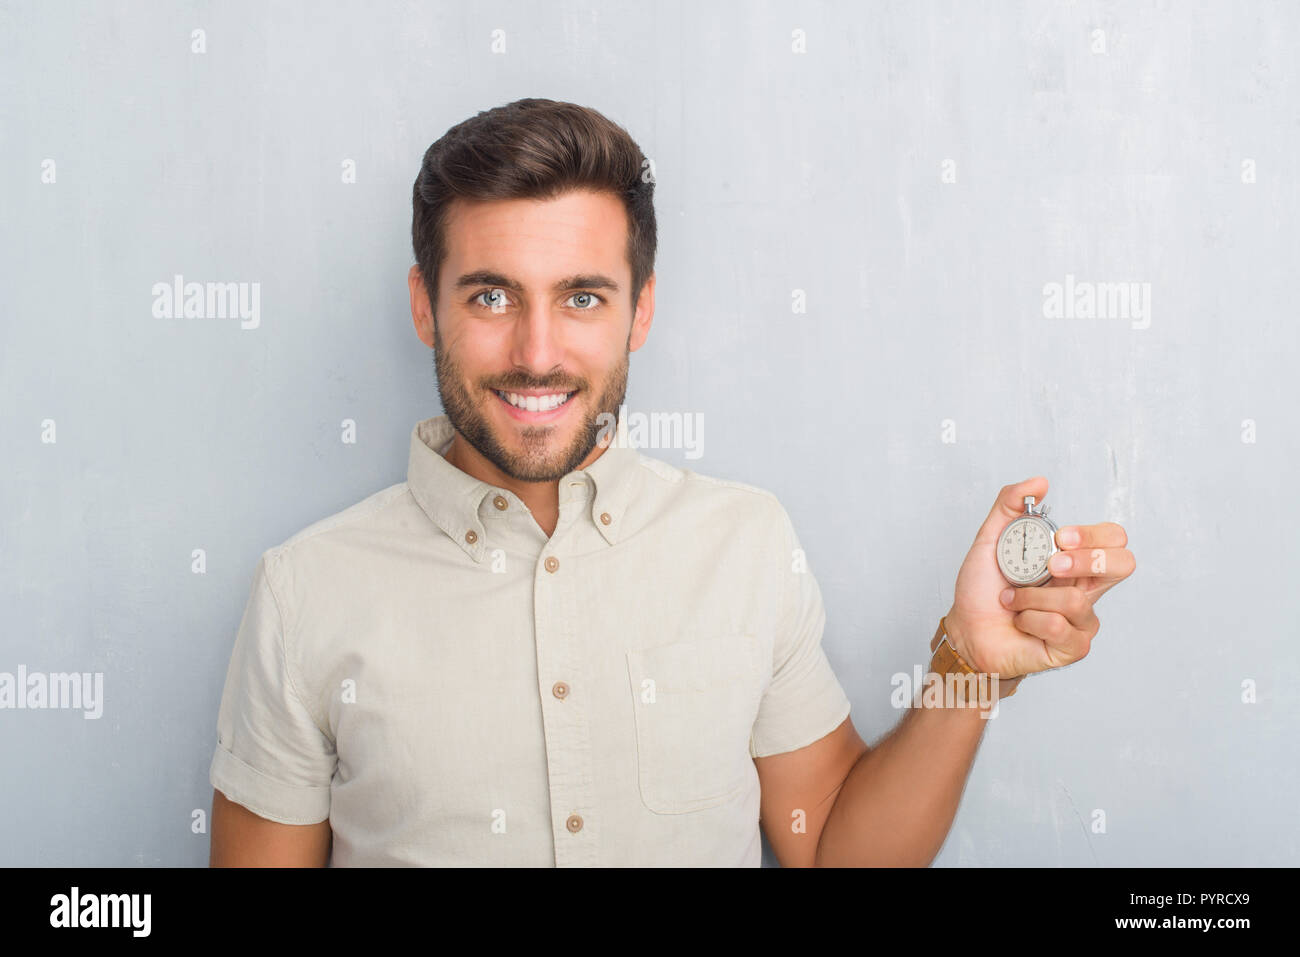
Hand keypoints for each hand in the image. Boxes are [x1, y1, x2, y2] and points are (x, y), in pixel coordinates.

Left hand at [944, 477, 1135, 678]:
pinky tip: (1021, 623)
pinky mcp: (1072, 648)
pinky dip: (1029, 620)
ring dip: (1030, 598)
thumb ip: (1010, 505)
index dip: (1095, 535)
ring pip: (1075, 601)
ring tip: (1013, 601)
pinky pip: (1059, 627)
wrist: (965, 630)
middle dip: (1086, 561)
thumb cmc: (982, 590)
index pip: (1114, 539)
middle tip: (1051, 567)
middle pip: (1125, 564)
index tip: (1061, 538)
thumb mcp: (991, 540)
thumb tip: (1040, 483)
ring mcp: (1082, 621)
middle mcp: (1085, 589)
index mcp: (1074, 561)